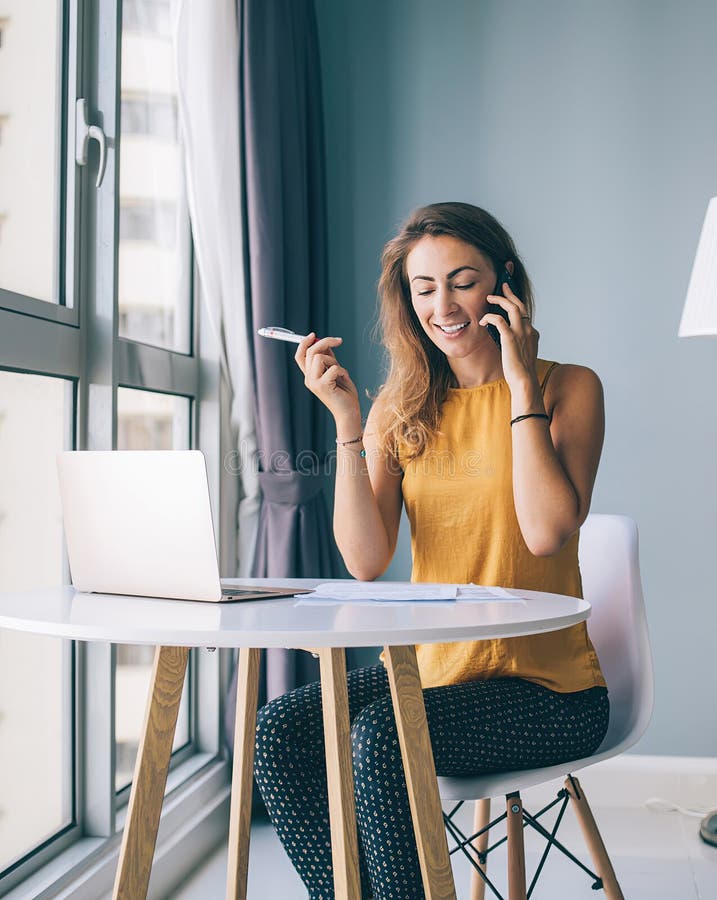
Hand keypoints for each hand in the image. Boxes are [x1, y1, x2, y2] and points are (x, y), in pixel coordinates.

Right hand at [294, 333, 359, 421]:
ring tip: (341, 372)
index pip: (299, 355)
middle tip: (339, 341)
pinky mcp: (323, 386)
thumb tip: (326, 343)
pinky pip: (333, 368)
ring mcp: (314, 383)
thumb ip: (329, 359)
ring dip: (334, 360)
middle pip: (310, 351)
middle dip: (325, 342)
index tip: (314, 335)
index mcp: (310, 375)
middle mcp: (308, 379)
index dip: (304, 343)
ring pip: (319, 357)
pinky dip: (342, 371)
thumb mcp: (336, 372)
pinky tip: (345, 379)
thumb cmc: (344, 393)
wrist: (349, 413)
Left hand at [479, 283, 540, 397]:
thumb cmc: (521, 371)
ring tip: (489, 297)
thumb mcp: (522, 353)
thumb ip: (517, 342)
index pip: (525, 314)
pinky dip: (490, 317)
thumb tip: (506, 338)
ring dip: (500, 300)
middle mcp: (529, 330)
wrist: (524, 380)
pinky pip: (499, 320)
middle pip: (520, 305)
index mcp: (532, 333)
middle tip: (503, 285)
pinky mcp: (510, 338)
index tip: (511, 297)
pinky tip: (483, 320)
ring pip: (512, 307)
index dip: (517, 303)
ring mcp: (521, 333)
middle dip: (511, 293)